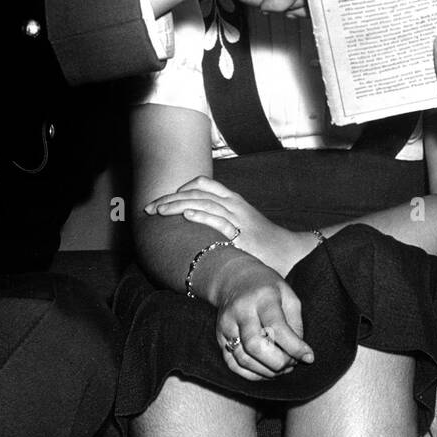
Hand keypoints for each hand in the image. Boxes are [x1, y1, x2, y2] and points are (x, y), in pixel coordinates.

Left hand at [145, 176, 317, 277]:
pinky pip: (219, 220)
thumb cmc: (262, 242)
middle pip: (197, 193)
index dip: (181, 189)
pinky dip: (201, 215)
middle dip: (170, 199)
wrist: (287, 251)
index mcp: (233, 200)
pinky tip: (186, 216)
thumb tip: (197, 227)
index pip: (204, 184)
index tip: (165, 201)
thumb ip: (222, 221)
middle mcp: (234, 204)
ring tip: (159, 211)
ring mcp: (237, 217)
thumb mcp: (241, 224)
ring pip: (203, 203)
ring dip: (178, 205)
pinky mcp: (240, 233)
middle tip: (149, 209)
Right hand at [206, 253, 314, 381]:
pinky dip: (252, 374)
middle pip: (256, 346)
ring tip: (283, 368)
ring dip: (267, 371)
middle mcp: (240, 312)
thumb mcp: (288, 295)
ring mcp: (226, 326)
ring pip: (244, 359)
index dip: (294, 347)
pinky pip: (233, 364)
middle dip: (278, 362)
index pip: (276, 327)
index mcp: (262, 297)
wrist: (234, 279)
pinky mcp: (219, 338)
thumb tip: (299, 353)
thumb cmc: (267, 288)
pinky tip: (267, 371)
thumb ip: (295, 323)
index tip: (308, 357)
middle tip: (293, 364)